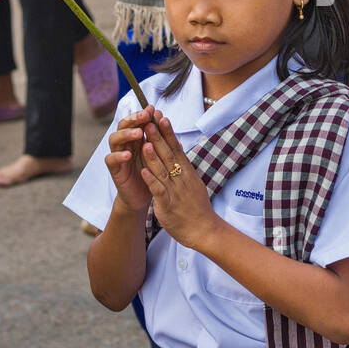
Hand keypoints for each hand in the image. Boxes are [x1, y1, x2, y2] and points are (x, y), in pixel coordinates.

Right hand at [105, 106, 158, 212]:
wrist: (143, 197)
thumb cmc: (151, 174)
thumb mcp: (158, 156)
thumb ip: (160, 140)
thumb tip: (167, 122)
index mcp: (136, 139)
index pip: (136, 121)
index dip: (143, 114)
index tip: (153, 108)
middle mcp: (125, 144)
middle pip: (123, 125)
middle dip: (134, 118)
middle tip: (145, 115)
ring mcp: (118, 156)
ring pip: (115, 139)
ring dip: (126, 134)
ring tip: (138, 133)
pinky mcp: (114, 170)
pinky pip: (111, 159)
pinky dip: (119, 156)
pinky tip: (128, 155)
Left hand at [140, 114, 217, 250]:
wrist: (204, 230)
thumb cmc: (197, 208)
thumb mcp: (194, 183)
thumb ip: (184, 167)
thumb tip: (178, 150)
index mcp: (187, 173)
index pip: (176, 149)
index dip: (168, 133)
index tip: (161, 118)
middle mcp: (181, 179)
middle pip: (168, 155)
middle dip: (158, 138)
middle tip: (149, 121)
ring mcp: (175, 191)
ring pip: (163, 171)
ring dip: (153, 156)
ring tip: (145, 141)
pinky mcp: (168, 205)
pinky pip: (159, 191)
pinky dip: (152, 181)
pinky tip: (143, 172)